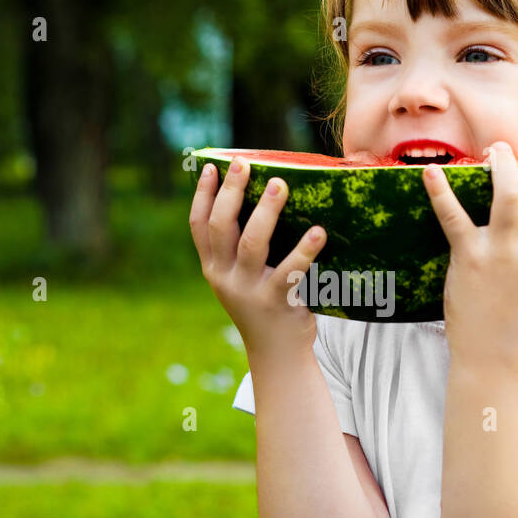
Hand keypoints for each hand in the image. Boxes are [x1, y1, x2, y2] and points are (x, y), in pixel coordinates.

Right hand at [189, 156, 326, 357]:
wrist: (278, 354)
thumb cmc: (266, 304)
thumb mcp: (243, 277)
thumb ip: (241, 248)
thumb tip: (264, 196)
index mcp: (213, 268)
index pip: (199, 226)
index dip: (202, 195)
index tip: (212, 167)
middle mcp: (224, 278)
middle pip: (221, 227)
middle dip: (231, 192)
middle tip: (245, 163)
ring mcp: (248, 291)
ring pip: (252, 244)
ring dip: (266, 212)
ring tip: (281, 185)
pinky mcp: (275, 303)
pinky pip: (290, 272)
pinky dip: (305, 250)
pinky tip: (318, 231)